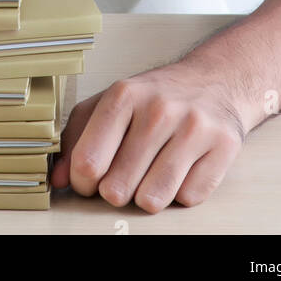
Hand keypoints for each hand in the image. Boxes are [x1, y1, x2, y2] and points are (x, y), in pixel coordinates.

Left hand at [50, 63, 246, 212]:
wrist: (215, 80)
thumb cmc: (155, 97)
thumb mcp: (110, 103)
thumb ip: (77, 137)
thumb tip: (58, 178)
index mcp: (124, 94)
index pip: (87, 163)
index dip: (82, 182)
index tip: (89, 179)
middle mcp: (159, 109)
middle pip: (117, 188)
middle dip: (115, 191)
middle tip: (124, 175)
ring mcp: (193, 127)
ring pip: (152, 199)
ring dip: (147, 196)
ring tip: (151, 174)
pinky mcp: (223, 147)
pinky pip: (188, 199)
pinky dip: (181, 193)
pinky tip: (182, 169)